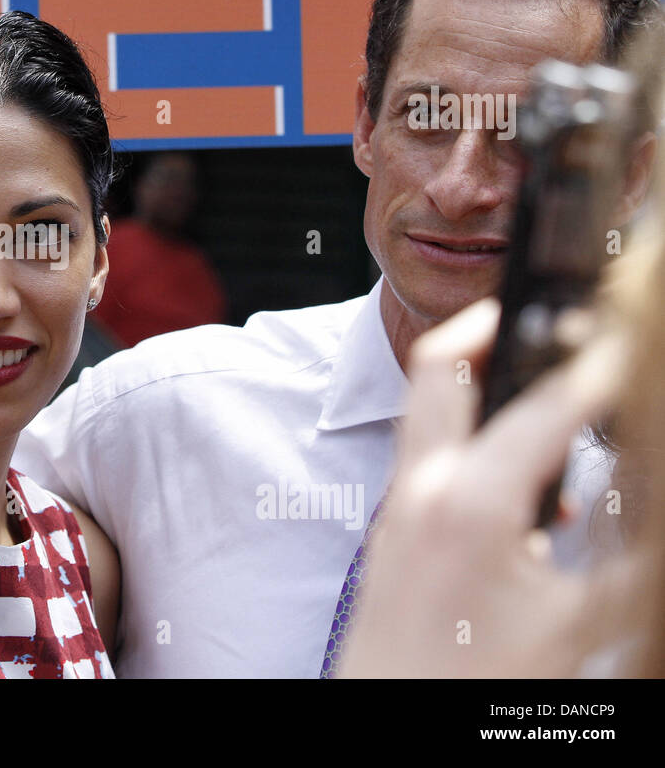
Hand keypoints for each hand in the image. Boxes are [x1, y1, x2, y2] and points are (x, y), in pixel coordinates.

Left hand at [339, 298, 643, 677]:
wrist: (391, 715)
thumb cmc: (471, 683)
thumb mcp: (574, 622)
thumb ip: (631, 562)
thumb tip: (651, 518)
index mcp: (467, 502)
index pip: (541, 410)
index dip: (594, 370)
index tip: (623, 341)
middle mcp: (419, 488)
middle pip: (438, 369)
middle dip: (487, 329)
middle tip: (538, 314)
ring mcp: (396, 505)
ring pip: (424, 410)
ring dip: (474, 384)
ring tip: (537, 389)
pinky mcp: (390, 528)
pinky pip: (422, 454)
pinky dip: (464, 436)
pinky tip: (519, 478)